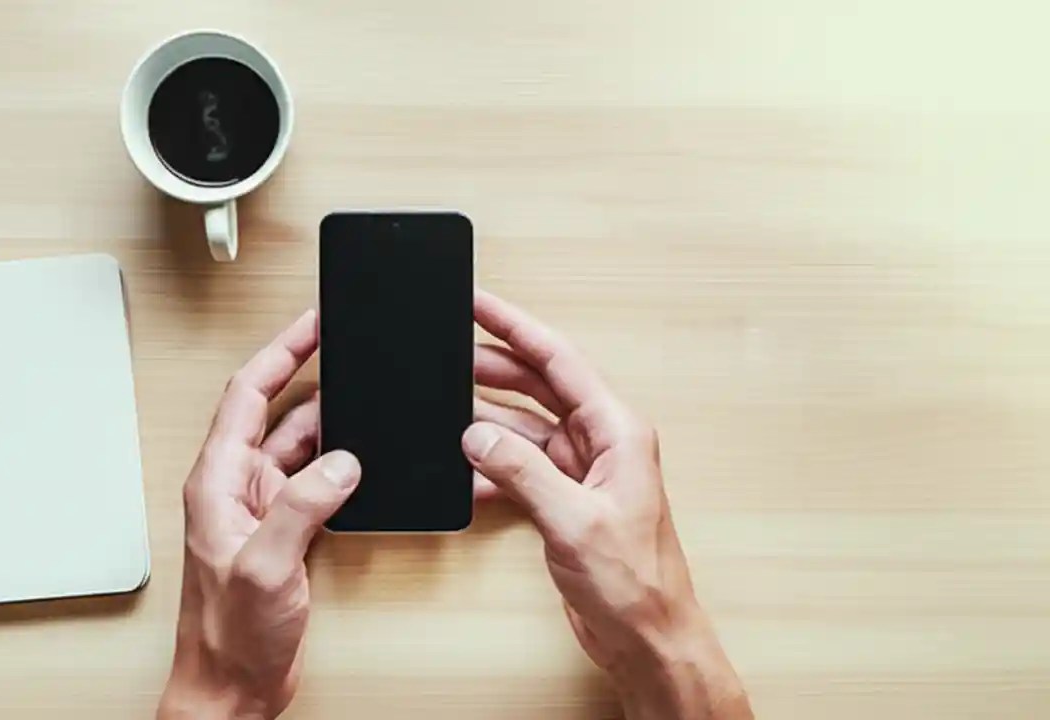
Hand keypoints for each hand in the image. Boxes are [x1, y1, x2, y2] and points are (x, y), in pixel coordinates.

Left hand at [159, 310, 360, 719]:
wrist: (231, 688)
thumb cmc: (227, 636)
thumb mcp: (265, 566)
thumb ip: (302, 507)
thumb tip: (341, 463)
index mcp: (218, 481)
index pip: (247, 395)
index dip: (280, 352)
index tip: (312, 324)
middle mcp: (238, 486)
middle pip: (278, 411)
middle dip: (312, 375)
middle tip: (348, 345)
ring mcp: (263, 507)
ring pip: (303, 445)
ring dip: (334, 426)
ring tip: (368, 401)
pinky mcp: (285, 531)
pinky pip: (316, 481)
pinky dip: (341, 466)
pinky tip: (365, 459)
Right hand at [467, 290, 752, 719]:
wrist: (648, 639)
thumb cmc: (636, 583)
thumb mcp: (573, 521)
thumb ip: (522, 472)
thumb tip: (477, 437)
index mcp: (617, 431)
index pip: (558, 361)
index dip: (515, 327)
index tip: (479, 304)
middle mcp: (601, 443)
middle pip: (538, 386)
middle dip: (492, 367)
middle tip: (446, 352)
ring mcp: (582, 472)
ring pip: (524, 427)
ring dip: (485, 422)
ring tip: (443, 409)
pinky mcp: (565, 501)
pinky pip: (520, 468)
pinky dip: (491, 468)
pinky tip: (462, 472)